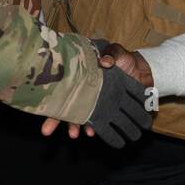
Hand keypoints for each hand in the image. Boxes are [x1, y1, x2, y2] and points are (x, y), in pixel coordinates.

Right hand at [40, 42, 154, 139]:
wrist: (141, 69)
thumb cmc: (122, 58)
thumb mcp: (116, 51)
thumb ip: (111, 54)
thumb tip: (105, 62)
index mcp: (83, 76)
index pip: (63, 86)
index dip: (53, 95)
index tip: (44, 103)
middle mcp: (85, 90)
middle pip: (67, 104)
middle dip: (56, 118)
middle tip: (45, 130)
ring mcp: (96, 102)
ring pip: (80, 115)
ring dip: (76, 125)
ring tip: (74, 133)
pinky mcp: (108, 110)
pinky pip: (99, 121)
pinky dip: (96, 128)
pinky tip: (93, 133)